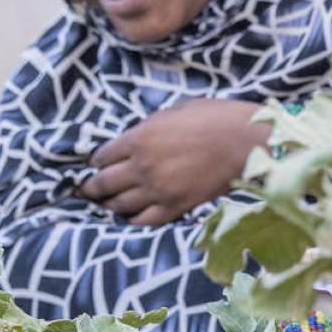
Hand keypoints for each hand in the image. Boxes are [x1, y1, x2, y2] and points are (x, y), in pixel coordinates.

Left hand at [81, 98, 268, 225]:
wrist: (245, 142)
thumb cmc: (215, 118)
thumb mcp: (174, 111)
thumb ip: (150, 126)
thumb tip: (139, 136)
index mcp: (138, 138)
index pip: (102, 156)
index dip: (96, 161)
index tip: (96, 164)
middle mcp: (141, 167)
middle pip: (103, 184)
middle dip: (92, 187)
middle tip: (87, 189)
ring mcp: (157, 190)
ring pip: (119, 205)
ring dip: (109, 205)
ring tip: (106, 204)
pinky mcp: (175, 207)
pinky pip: (144, 221)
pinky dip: (133, 220)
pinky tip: (130, 217)